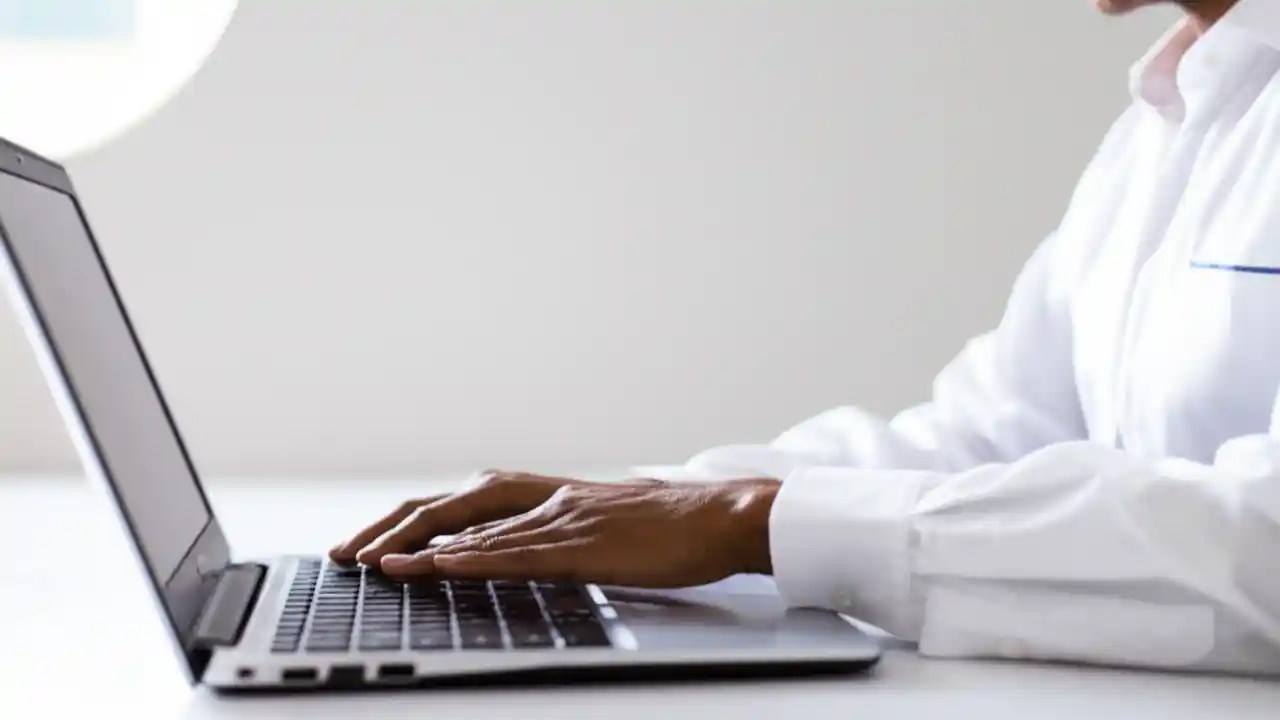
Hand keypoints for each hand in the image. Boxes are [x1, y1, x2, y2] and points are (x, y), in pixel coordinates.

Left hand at [328, 471, 779, 586]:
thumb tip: (522, 557)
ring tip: (376, 562)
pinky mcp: (585, 543)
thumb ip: (561, 536)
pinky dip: (474, 558)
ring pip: (478, 530)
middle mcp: (547, 499)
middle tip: (351, 553)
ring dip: (422, 546)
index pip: (464, 505)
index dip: (413, 521)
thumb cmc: (671, 527)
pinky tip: (441, 565)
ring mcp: (564, 518)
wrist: (723, 516)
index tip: (373, 542)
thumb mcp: (604, 527)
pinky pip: (519, 552)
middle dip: (398, 529)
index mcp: (549, 495)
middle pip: (454, 508)